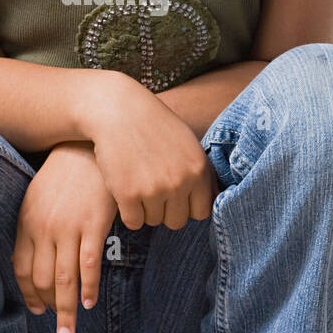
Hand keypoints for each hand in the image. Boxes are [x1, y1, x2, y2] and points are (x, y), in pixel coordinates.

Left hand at [10, 142, 117, 332]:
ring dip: (65, 310)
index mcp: (27, 222)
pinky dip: (88, 288)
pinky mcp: (93, 224)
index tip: (38, 309)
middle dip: (48, 308)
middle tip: (58, 328)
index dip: (29, 294)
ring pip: (64, 280)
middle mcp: (43, 228)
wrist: (89, 146)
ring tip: (69, 330)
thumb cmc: (66, 173)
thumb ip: (33, 226)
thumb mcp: (39, 197)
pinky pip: (89, 264)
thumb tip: (35, 257)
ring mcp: (68, 227)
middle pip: (42, 280)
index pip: (22, 269)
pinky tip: (89, 303)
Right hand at [85, 74, 219, 230]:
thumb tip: (213, 200)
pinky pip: (134, 222)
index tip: (175, 196)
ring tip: (137, 183)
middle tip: (152, 190)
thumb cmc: (154, 126)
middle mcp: (180, 181)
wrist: (118, 111)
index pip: (202, 212)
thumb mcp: (188, 144)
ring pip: (154, 221)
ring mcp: (154, 189)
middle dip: (165, 211)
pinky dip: (129, 212)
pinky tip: (125, 191)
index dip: (187, 206)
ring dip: (145, 209)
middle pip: (177, 221)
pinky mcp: (128, 194)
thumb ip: (202, 173)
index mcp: (198, 169)